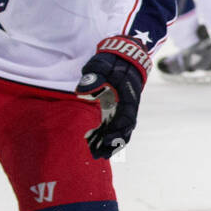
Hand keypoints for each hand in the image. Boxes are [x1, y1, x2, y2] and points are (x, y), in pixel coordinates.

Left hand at [76, 35, 152, 158]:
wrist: (124, 53)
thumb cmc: (113, 59)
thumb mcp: (102, 64)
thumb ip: (94, 76)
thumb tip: (81, 90)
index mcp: (129, 96)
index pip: (127, 118)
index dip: (118, 131)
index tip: (107, 141)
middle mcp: (129, 105)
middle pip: (125, 129)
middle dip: (113, 144)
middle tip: (99, 156)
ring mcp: (123, 107)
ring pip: (120, 130)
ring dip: (110, 143)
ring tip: (96, 155)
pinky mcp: (116, 108)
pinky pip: (113, 125)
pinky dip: (106, 135)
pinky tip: (95, 144)